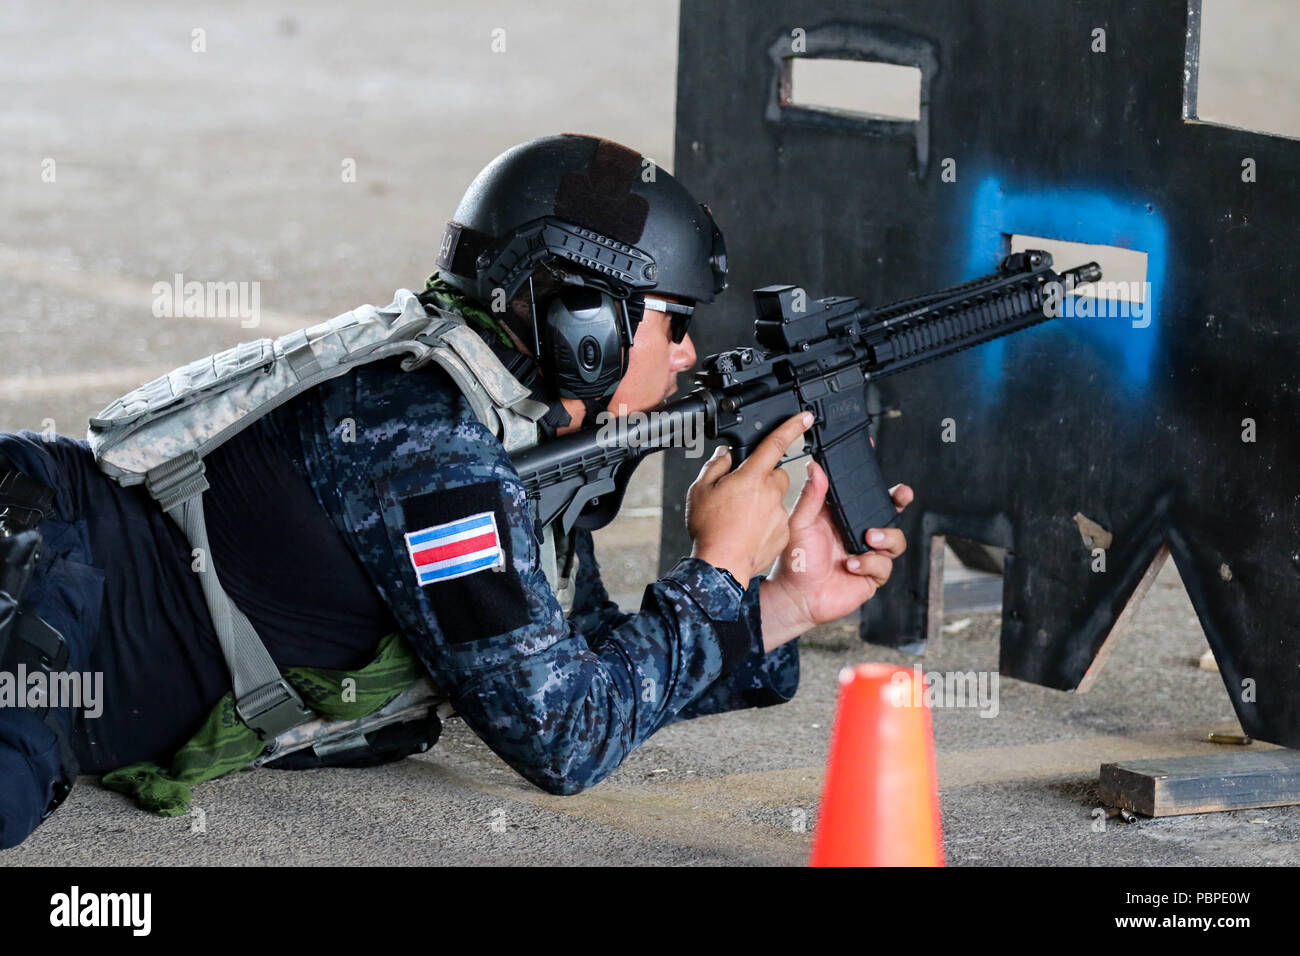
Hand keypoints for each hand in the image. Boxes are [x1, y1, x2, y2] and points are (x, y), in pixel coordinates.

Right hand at [685, 411, 813, 588]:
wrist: (721, 566)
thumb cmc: (710, 529)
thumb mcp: (700, 491)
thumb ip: (715, 467)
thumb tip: (725, 455)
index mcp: (751, 477)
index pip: (776, 444)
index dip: (792, 427)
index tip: (804, 418)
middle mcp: (771, 493)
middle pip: (776, 474)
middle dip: (763, 478)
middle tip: (742, 493)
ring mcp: (780, 513)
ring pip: (778, 498)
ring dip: (765, 501)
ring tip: (742, 517)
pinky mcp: (785, 533)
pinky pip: (779, 520)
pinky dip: (767, 522)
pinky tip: (748, 532)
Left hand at [760, 462, 912, 650]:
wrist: (797, 597)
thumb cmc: (796, 560)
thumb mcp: (800, 523)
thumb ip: (810, 496)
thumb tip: (815, 468)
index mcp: (842, 515)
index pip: (863, 493)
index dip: (874, 479)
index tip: (880, 459)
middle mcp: (859, 532)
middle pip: (889, 512)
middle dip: (900, 500)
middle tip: (902, 493)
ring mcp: (868, 553)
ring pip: (895, 539)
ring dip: (886, 536)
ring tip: (868, 539)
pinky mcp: (872, 575)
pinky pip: (884, 565)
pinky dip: (870, 564)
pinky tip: (851, 566)